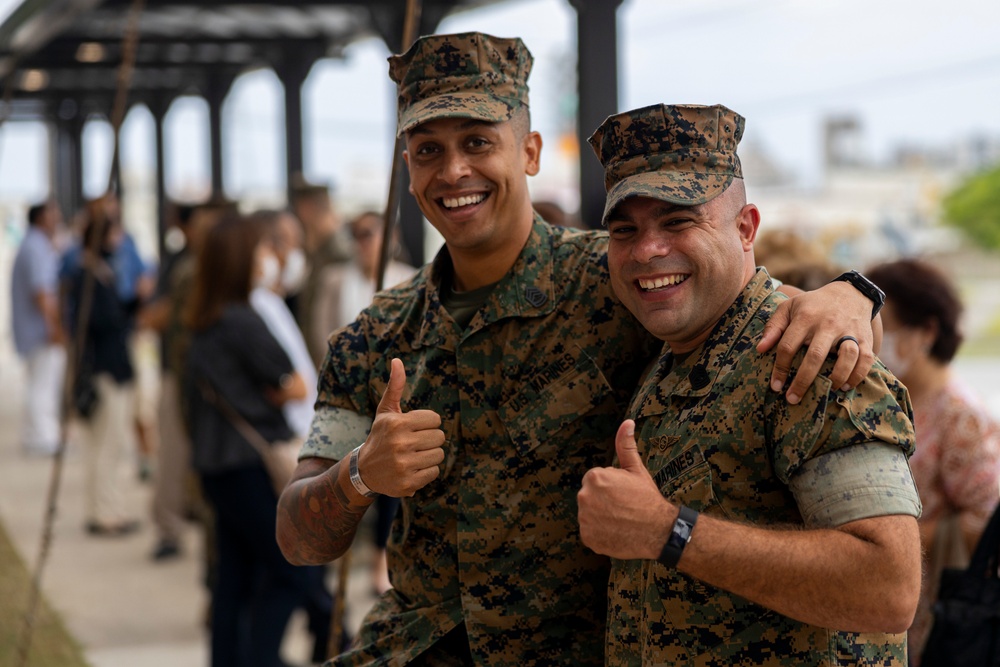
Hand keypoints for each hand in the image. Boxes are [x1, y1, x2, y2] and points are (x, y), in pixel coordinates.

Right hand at [358, 358, 444, 496]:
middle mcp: (400, 444)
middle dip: (430, 439)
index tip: (414, 428)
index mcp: (397, 424)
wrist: (364, 472)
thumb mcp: (385, 411)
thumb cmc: (380, 436)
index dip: (427, 423)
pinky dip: (426, 471)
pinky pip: (434, 472)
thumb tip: (397, 360)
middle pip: (440, 437)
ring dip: (430, 455)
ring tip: (414, 456)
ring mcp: (404, 465)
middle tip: (415, 443)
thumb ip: (395, 386)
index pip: (435, 419)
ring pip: (439, 455)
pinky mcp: (408, 483)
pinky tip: (412, 469)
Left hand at [578, 420, 671, 559]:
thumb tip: (627, 422)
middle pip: (589, 497)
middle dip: (602, 501)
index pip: (594, 481)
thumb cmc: (647, 498)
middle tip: (623, 508)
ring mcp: (584, 519)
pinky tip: (616, 532)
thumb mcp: (636, 469)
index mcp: (594, 477)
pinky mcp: (587, 537)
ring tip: (620, 520)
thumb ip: (625, 445)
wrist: (658, 530)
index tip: (623, 494)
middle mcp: (584, 496)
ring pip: (589, 514)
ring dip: (600, 517)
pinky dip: (600, 534)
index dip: (610, 488)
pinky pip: (590, 532)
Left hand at [757, 281, 874, 403]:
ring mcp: (849, 331)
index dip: (780, 368)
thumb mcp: (789, 307)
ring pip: (847, 356)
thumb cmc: (812, 305)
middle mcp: (828, 324)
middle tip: (792, 399)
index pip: (788, 345)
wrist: (849, 293)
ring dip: (837, 377)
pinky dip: (858, 375)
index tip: (775, 386)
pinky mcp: (866, 338)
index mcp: (805, 317)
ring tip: (827, 391)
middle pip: (815, 355)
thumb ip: (773, 327)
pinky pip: (867, 359)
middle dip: (803, 381)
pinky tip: (846, 386)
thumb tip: (760, 349)